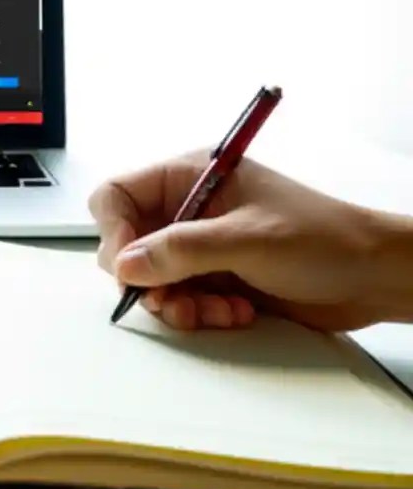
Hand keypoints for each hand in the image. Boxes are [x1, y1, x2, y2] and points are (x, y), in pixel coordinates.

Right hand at [88, 150, 409, 331]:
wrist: (374, 277)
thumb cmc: (324, 239)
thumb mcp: (247, 240)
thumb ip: (180, 250)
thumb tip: (125, 264)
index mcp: (190, 176)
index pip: (118, 195)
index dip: (114, 230)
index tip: (129, 264)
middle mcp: (188, 208)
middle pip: (128, 243)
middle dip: (149, 278)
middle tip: (173, 298)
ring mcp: (200, 245)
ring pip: (151, 279)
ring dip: (177, 303)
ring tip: (216, 310)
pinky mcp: (212, 276)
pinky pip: (178, 299)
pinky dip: (198, 313)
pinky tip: (235, 312)